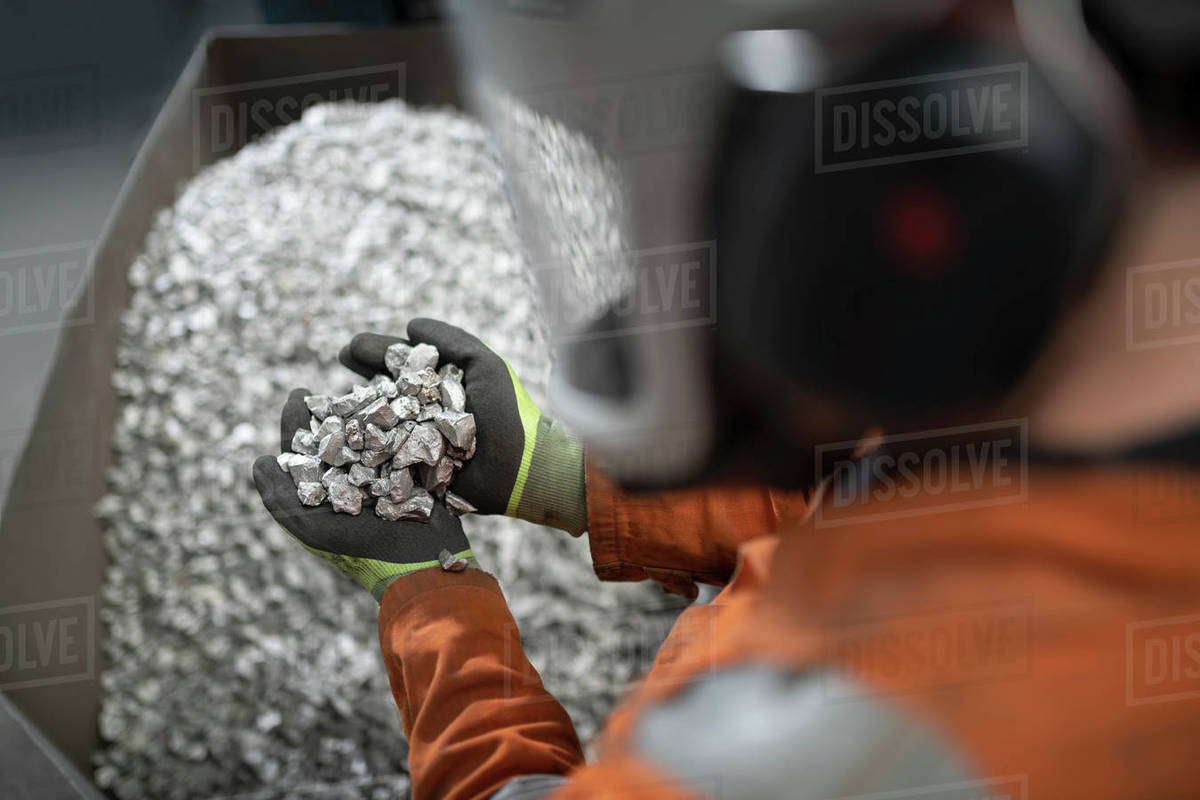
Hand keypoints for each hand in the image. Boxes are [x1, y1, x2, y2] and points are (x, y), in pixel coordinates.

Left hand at [253, 388, 477, 601]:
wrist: (420, 561)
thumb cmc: (360, 548)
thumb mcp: (310, 527)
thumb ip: (280, 497)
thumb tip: (260, 460)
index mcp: (323, 493)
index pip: (305, 450)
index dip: (299, 421)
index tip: (299, 393)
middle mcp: (350, 481)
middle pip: (337, 436)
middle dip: (333, 409)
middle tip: (334, 383)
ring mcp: (382, 475)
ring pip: (368, 435)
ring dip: (364, 411)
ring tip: (361, 388)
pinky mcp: (411, 471)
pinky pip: (400, 440)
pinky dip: (395, 422)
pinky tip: (393, 402)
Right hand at [339, 318, 587, 534]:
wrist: (519, 469)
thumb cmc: (506, 414)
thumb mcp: (485, 365)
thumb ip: (452, 341)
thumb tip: (410, 325)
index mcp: (444, 384)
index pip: (405, 363)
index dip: (379, 352)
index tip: (354, 346)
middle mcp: (429, 409)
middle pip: (387, 386)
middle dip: (364, 371)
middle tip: (341, 358)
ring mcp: (419, 439)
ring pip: (380, 418)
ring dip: (355, 406)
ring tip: (333, 394)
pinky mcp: (414, 468)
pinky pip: (382, 454)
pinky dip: (361, 443)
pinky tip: (339, 432)